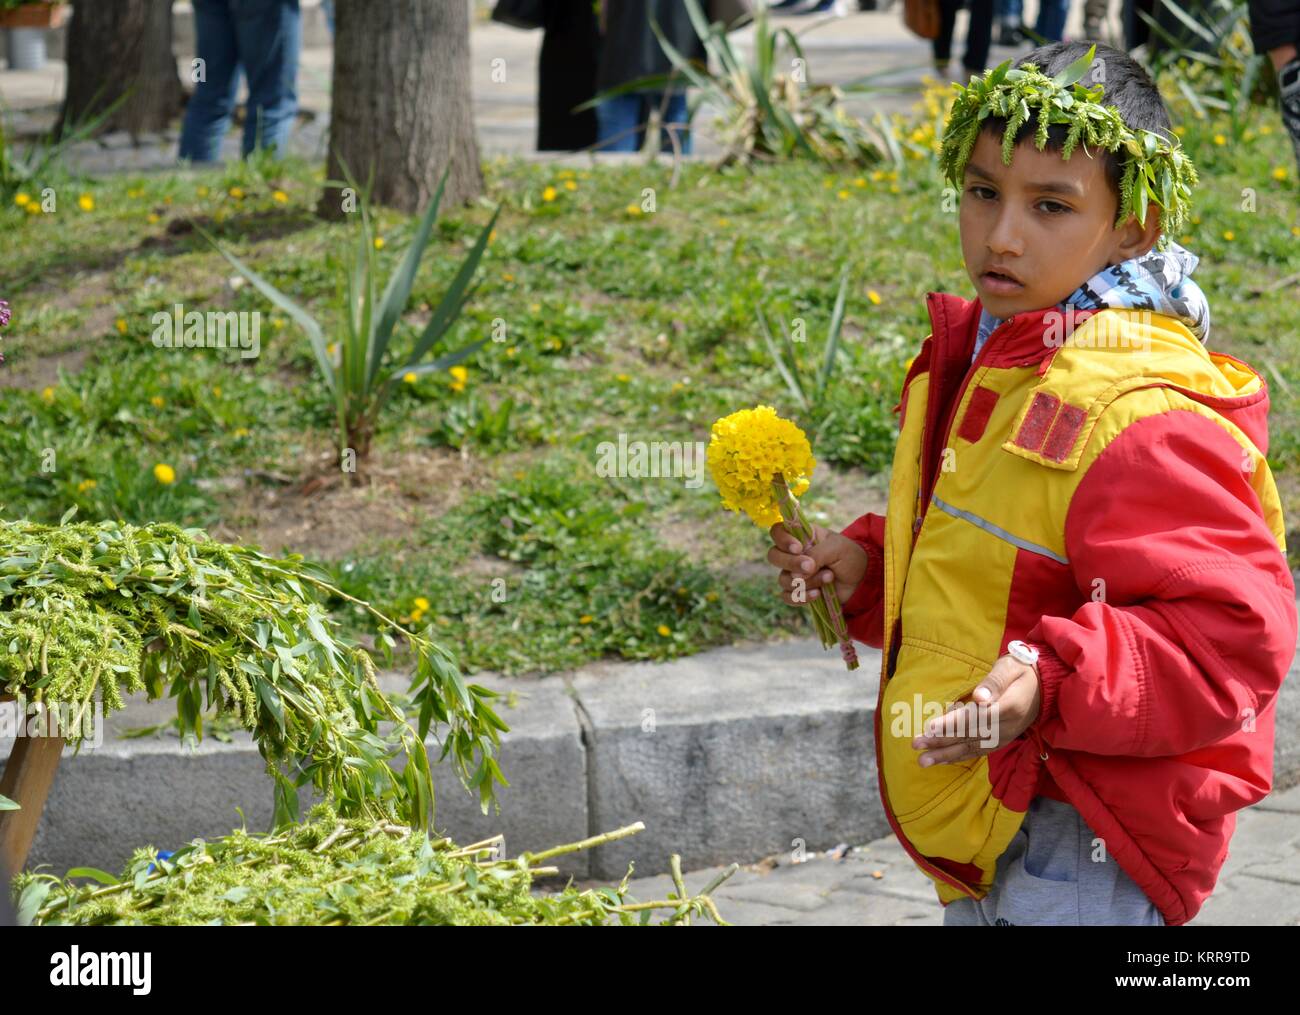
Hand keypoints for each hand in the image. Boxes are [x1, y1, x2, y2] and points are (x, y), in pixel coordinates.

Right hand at [766, 522, 867, 607]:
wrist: (861, 580)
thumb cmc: (849, 557)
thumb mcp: (837, 548)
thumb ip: (816, 555)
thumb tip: (797, 575)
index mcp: (801, 536)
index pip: (778, 532)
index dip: (782, 539)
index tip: (798, 548)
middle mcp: (793, 554)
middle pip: (773, 556)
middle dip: (791, 563)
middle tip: (811, 567)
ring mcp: (794, 573)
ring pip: (783, 579)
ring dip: (807, 581)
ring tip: (829, 577)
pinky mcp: (798, 592)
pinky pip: (787, 597)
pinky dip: (801, 597)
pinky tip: (817, 594)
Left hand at [911, 654, 1041, 766]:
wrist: (1045, 687)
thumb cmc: (1021, 671)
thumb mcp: (1010, 668)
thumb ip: (994, 682)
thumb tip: (979, 698)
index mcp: (1009, 707)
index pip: (976, 718)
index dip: (953, 724)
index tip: (931, 728)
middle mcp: (1007, 727)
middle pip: (970, 736)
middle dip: (942, 741)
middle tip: (916, 744)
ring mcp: (1004, 736)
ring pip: (972, 748)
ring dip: (946, 755)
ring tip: (923, 760)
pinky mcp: (1001, 740)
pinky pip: (978, 751)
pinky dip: (959, 756)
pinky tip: (941, 760)